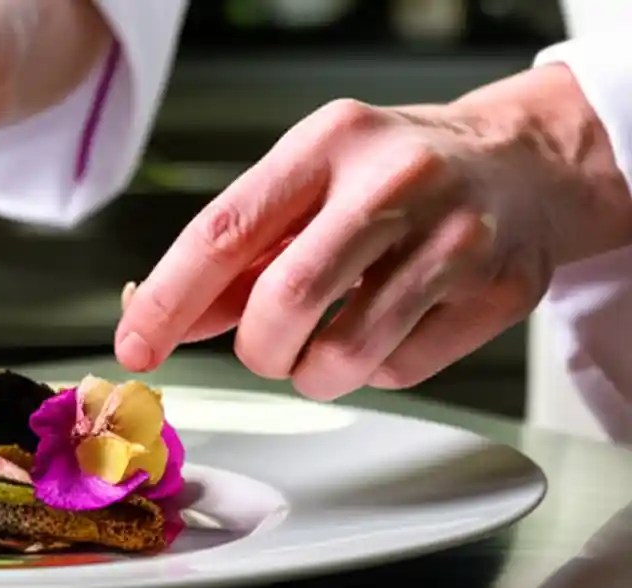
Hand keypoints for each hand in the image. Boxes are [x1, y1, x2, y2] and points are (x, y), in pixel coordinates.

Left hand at [117, 64, 631, 399]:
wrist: (520, 166)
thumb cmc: (393, 178)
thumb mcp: (308, 187)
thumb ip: (235, 257)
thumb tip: (155, 317)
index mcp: (327, 145)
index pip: (225, 231)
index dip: (169, 300)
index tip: (136, 346)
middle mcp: (393, 181)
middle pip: (284, 302)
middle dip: (257, 349)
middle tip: (266, 348)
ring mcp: (453, 236)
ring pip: (344, 355)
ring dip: (313, 373)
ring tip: (328, 341)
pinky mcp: (497, 290)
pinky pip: (401, 372)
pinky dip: (375, 369)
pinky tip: (391, 326)